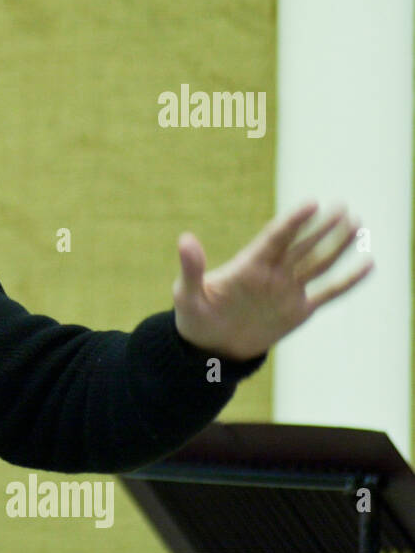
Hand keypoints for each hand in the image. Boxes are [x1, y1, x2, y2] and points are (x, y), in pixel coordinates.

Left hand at [171, 201, 373, 360]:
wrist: (211, 348)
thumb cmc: (195, 317)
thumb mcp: (187, 294)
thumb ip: (191, 268)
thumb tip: (185, 239)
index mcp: (249, 265)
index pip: (276, 238)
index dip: (293, 222)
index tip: (312, 203)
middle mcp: (273, 273)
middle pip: (302, 245)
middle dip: (322, 227)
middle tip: (342, 206)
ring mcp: (288, 290)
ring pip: (318, 263)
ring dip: (337, 245)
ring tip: (356, 223)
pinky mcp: (299, 311)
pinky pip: (328, 293)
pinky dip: (347, 281)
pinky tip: (368, 264)